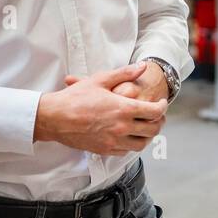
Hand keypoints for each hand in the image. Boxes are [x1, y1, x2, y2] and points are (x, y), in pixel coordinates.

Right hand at [36, 64, 167, 155]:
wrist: (55, 118)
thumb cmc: (76, 97)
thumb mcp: (100, 79)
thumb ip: (124, 73)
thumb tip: (142, 67)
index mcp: (124, 108)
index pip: (155, 112)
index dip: (163, 107)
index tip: (161, 103)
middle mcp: (122, 127)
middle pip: (153, 130)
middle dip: (159, 122)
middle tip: (158, 116)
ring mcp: (114, 141)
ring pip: (141, 144)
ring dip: (147, 136)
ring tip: (145, 127)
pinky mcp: (105, 150)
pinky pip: (126, 151)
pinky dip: (131, 143)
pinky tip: (128, 135)